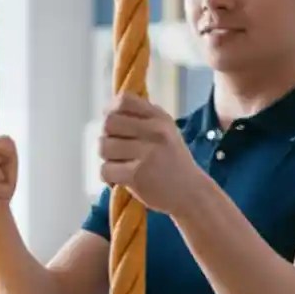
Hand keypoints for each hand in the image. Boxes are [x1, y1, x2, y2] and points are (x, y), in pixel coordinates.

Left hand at [99, 93, 204, 215]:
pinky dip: (108, 176)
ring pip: (103, 146)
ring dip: (107, 157)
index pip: (123, 100)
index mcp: (159, 117)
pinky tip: (119, 178)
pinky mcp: (136, 175)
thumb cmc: (173, 161)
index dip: (111, 110)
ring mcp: (146, 153)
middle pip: (108, 123)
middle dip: (107, 136)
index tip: (113, 124)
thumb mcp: (166, 131)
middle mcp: (154, 131)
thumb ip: (143, 119)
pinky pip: (105, 169)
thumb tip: (108, 111)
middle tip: (116, 149)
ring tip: (120, 164)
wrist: (191, 193)